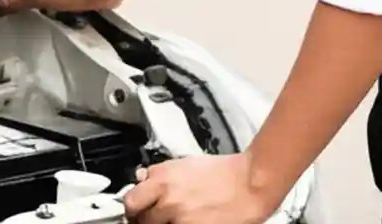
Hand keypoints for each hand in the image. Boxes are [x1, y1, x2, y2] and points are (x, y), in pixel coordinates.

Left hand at [123, 154, 280, 223]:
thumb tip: (141, 179)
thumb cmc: (224, 172)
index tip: (135, 212)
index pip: (130, 201)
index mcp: (161, 179)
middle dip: (145, 220)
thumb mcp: (183, 164)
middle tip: (152, 219)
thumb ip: (159, 173)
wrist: (252, 183)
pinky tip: (189, 221)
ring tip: (177, 219)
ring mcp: (181, 219)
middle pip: (141, 220)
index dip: (132, 209)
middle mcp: (168, 199)